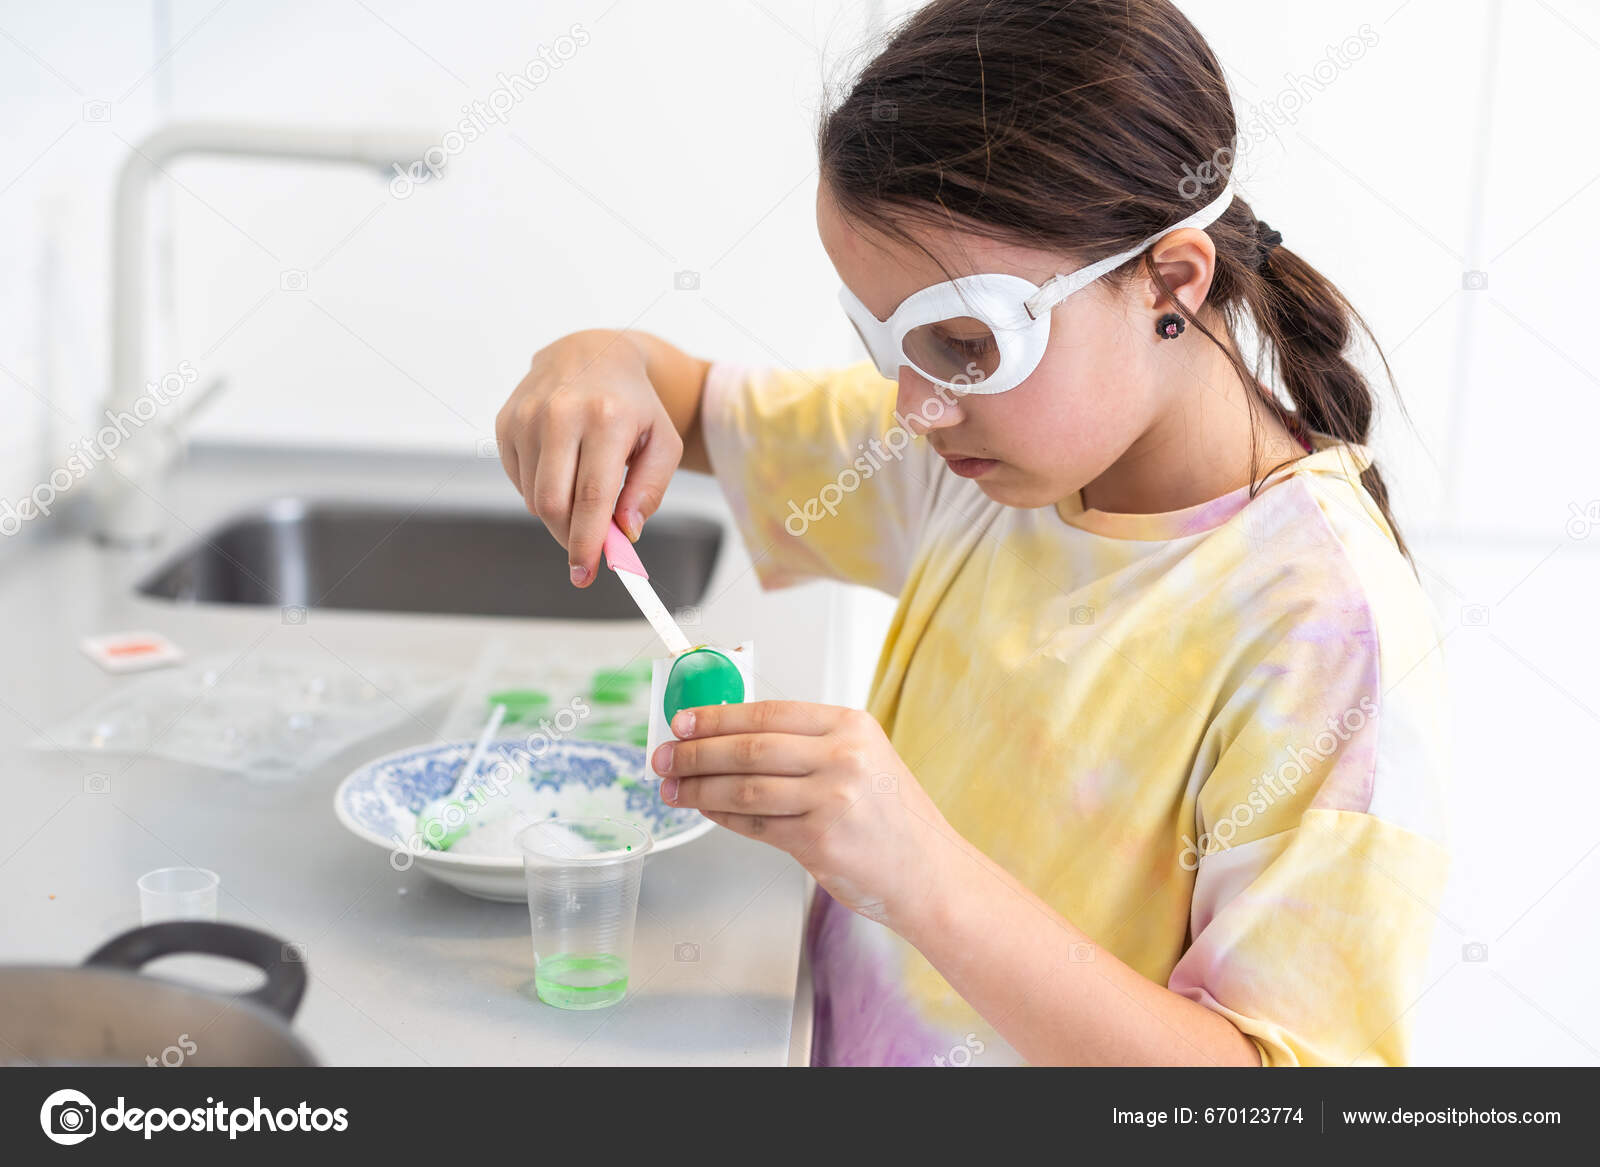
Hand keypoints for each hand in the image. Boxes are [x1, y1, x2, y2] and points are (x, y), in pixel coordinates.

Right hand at [494, 331, 683, 584]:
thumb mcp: (662, 442)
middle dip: (569, 538)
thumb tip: (626, 531)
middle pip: (554, 504)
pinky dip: (541, 490)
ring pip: (535, 498)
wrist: (592, 354)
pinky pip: (520, 482)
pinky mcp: (506, 422)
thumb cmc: (634, 406)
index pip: (592, 496)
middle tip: (586, 553)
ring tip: (583, 492)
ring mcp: (527, 416)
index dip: (587, 543)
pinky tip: (562, 468)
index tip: (585, 574)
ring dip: (559, 514)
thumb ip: (650, 489)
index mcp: (606, 419)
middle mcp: (561, 414)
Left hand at [652, 701, 959, 929]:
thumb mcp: (863, 759)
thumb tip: (731, 736)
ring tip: (672, 788)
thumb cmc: (893, 819)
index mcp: (851, 726)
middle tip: (665, 756)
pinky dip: (723, 816)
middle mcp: (843, 757)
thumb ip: (808, 745)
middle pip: (749, 748)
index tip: (683, 721)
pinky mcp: (820, 841)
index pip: (769, 713)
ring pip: (745, 788)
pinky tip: (705, 810)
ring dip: (699, 787)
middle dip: (696, 751)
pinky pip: (756, 824)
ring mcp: (832, 799)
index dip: (718, 716)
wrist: (930, 873)